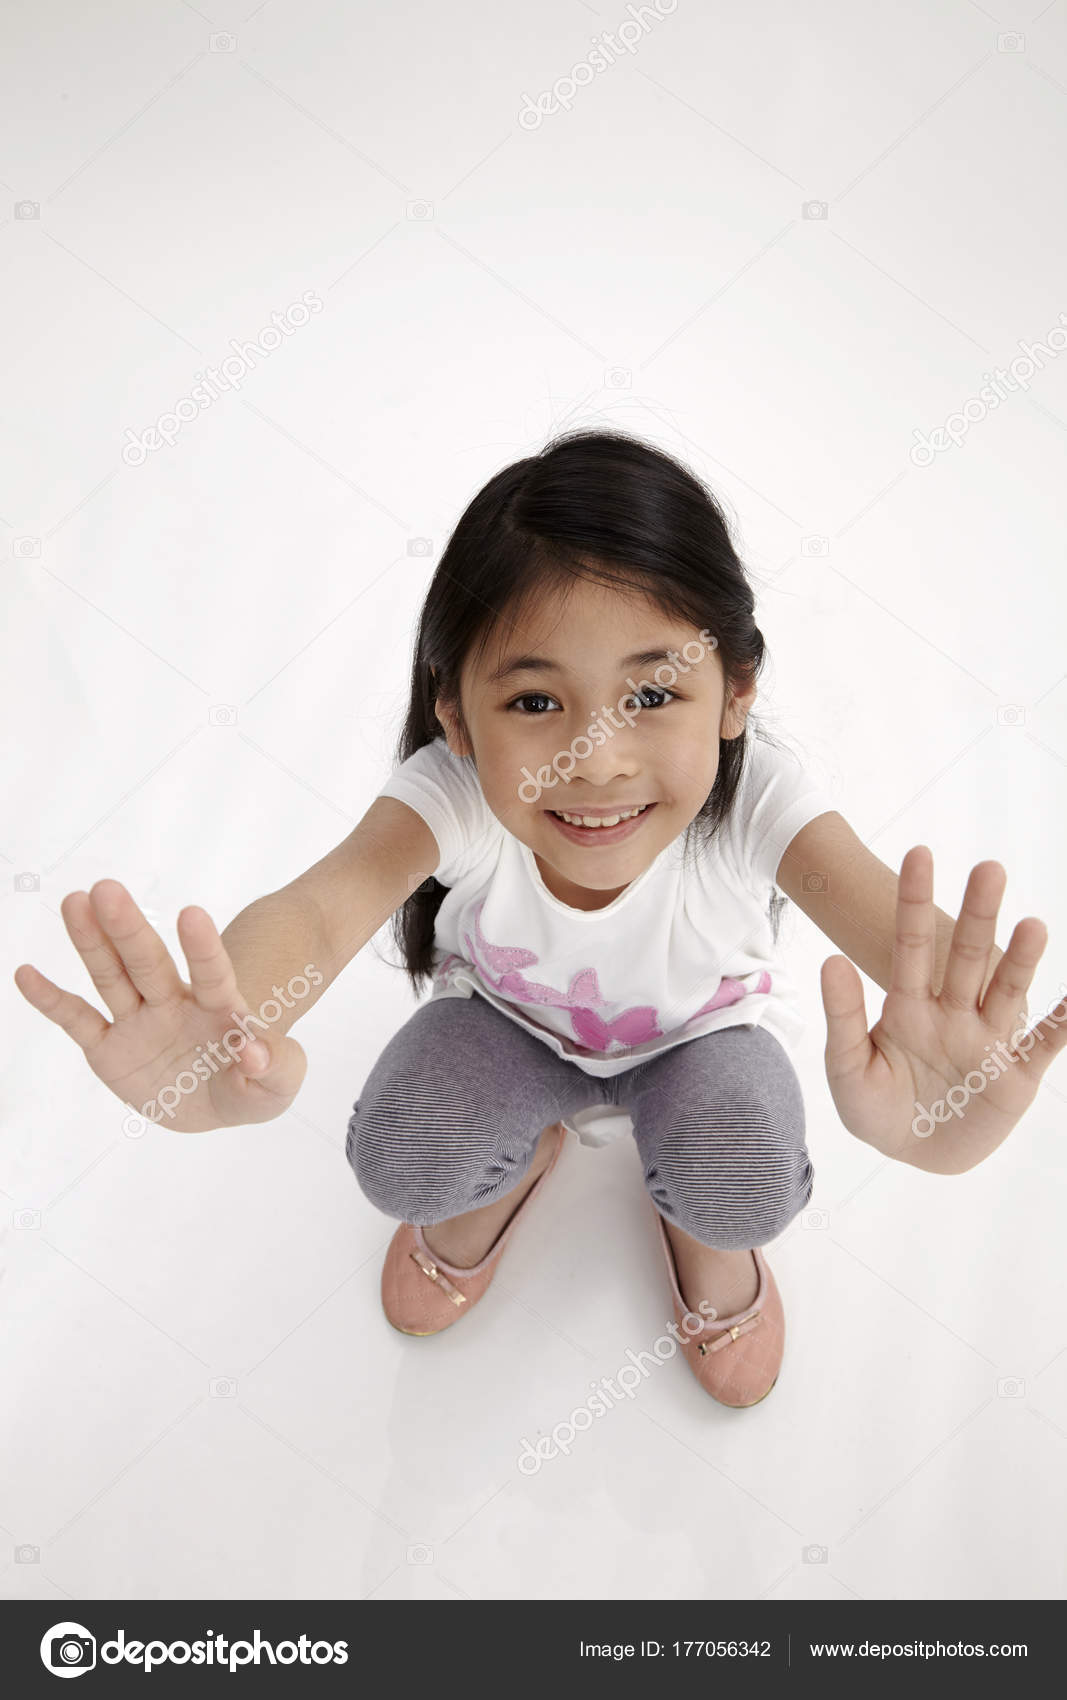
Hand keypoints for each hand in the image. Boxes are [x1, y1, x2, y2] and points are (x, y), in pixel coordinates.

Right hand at [14, 880, 307, 1131]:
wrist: (213, 1101)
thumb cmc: (251, 1084)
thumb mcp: (277, 1086)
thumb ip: (277, 1068)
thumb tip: (253, 1053)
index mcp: (218, 1007)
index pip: (212, 973)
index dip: (202, 947)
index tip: (192, 914)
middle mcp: (173, 1004)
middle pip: (149, 963)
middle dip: (129, 929)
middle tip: (107, 889)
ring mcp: (138, 1021)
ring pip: (111, 978)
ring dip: (92, 943)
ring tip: (75, 902)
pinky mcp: (109, 1048)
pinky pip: (77, 1020)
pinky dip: (51, 999)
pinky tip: (26, 973)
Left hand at [818, 848, 1065, 1171]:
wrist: (911, 1155)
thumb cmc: (874, 1108)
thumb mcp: (847, 1067)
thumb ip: (844, 1016)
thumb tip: (830, 961)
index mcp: (909, 1006)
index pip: (910, 944)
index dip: (913, 901)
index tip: (919, 853)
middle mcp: (953, 1013)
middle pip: (967, 956)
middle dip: (977, 914)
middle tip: (989, 869)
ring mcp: (987, 1040)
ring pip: (1007, 990)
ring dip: (1020, 959)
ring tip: (1033, 925)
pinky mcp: (1016, 1075)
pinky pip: (1045, 1042)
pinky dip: (1064, 1021)